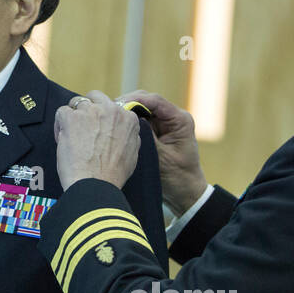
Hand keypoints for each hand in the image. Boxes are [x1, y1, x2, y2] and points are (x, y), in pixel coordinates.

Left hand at [53, 91, 140, 190]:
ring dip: (73, 117)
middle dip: (88, 109)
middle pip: (95, 97)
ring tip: (72, 136)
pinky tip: (63, 139)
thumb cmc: (112, 175)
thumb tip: (125, 130)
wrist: (95, 184)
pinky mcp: (71, 118)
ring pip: (77, 103)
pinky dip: (60, 125)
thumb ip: (129, 136)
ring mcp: (90, 112)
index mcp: (128, 118)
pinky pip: (62, 112)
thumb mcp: (132, 153)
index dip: (103, 118)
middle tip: (83, 127)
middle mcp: (110, 110)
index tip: (98, 130)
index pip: (112, 107)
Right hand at [118, 89, 207, 211]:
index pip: (155, 101)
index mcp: (180, 120)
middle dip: (127, 104)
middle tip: (108, 111)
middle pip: (146, 101)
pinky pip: (139, 120)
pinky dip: (128, 121)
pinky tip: (115, 126)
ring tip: (109, 117)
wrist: (184, 193)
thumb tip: (127, 119)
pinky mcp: (155, 130)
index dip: (135, 99)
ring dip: (126, 112)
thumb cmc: (177, 177)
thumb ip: (146, 136)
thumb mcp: (161, 157)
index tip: (117, 106)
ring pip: (140, 109)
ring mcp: (163, 123)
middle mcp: (172, 117)